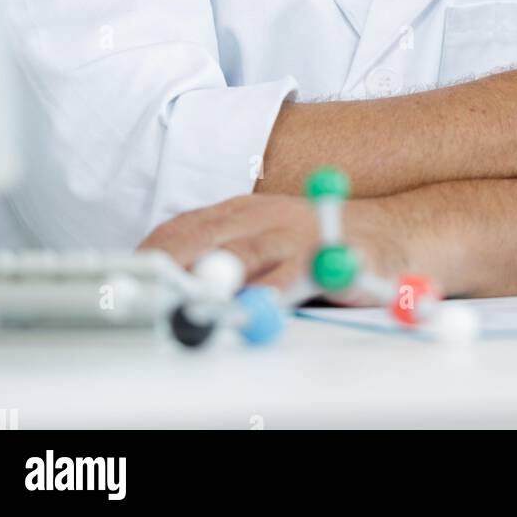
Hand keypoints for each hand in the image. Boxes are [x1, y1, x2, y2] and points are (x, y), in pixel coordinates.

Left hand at [139, 192, 407, 303]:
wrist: (387, 234)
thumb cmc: (312, 243)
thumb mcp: (261, 238)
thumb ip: (218, 252)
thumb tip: (162, 285)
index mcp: (240, 210)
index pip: (185, 227)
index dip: (155, 252)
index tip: (129, 277)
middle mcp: (264, 217)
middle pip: (208, 239)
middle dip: (176, 266)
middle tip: (151, 290)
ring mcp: (295, 235)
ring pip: (248, 255)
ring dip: (217, 278)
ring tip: (191, 300)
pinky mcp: (326, 259)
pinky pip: (295, 276)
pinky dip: (274, 292)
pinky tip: (253, 306)